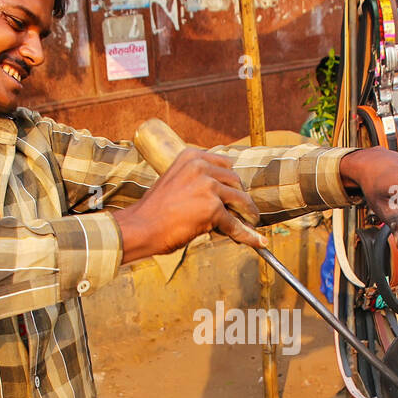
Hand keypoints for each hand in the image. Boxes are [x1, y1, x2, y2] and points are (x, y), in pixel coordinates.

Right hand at [114, 148, 264, 262]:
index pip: (224, 164)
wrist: (141, 227)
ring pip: (239, 200)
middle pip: (235, 181)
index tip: (237, 191)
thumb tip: (223, 198)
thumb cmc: (154, 210)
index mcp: (192, 156)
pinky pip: (235, 224)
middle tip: (245, 212)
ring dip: (247, 214)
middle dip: (240, 198)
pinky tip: (256, 241)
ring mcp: (208, 187)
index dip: (232, 181)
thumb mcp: (175, 182)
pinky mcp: (213, 208)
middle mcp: (201, 167)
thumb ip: (197, 182)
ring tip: (251, 223)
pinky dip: (247, 235)